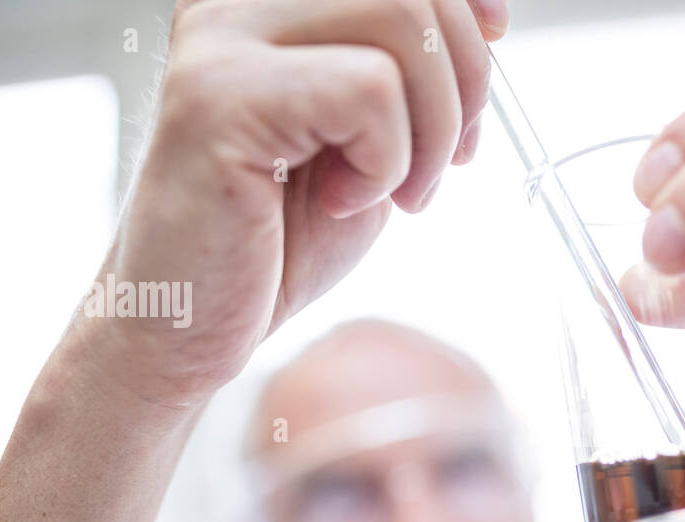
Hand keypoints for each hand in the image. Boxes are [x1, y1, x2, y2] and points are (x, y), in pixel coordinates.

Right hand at [76, 0, 508, 408]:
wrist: (190, 326)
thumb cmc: (276, 240)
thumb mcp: (370, 140)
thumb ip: (412, 72)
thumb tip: (486, 18)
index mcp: (271, 1)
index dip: (464, 0)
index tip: (493, 42)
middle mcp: (237, 0)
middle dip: (466, 80)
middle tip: (448, 164)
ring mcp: (221, 39)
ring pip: (402, 21)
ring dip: (434, 129)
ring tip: (401, 193)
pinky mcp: (217, 97)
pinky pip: (369, 91)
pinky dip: (387, 160)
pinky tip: (346, 200)